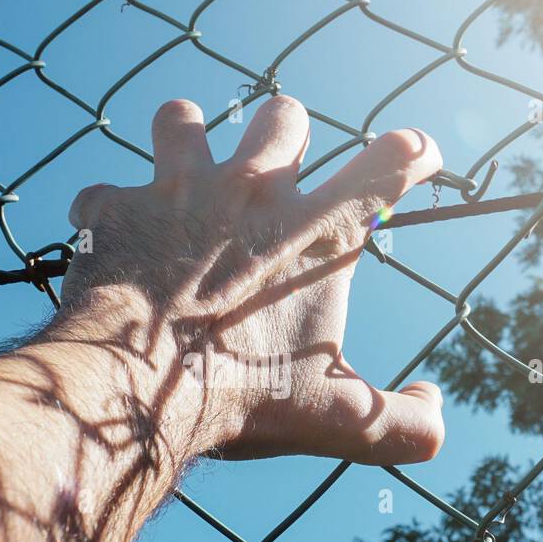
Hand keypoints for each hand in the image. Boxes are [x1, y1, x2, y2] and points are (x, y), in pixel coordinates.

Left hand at [48, 96, 445, 464]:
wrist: (135, 389)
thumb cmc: (243, 398)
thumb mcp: (339, 421)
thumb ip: (405, 426)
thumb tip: (436, 411)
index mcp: (318, 232)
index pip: (390, 163)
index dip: (411, 151)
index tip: (418, 151)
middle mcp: (253, 190)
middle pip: (286, 116)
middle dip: (287, 135)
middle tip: (274, 174)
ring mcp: (179, 189)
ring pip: (184, 121)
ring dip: (186, 142)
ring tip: (183, 173)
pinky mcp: (115, 207)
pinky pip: (106, 193)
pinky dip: (110, 218)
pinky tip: (112, 244)